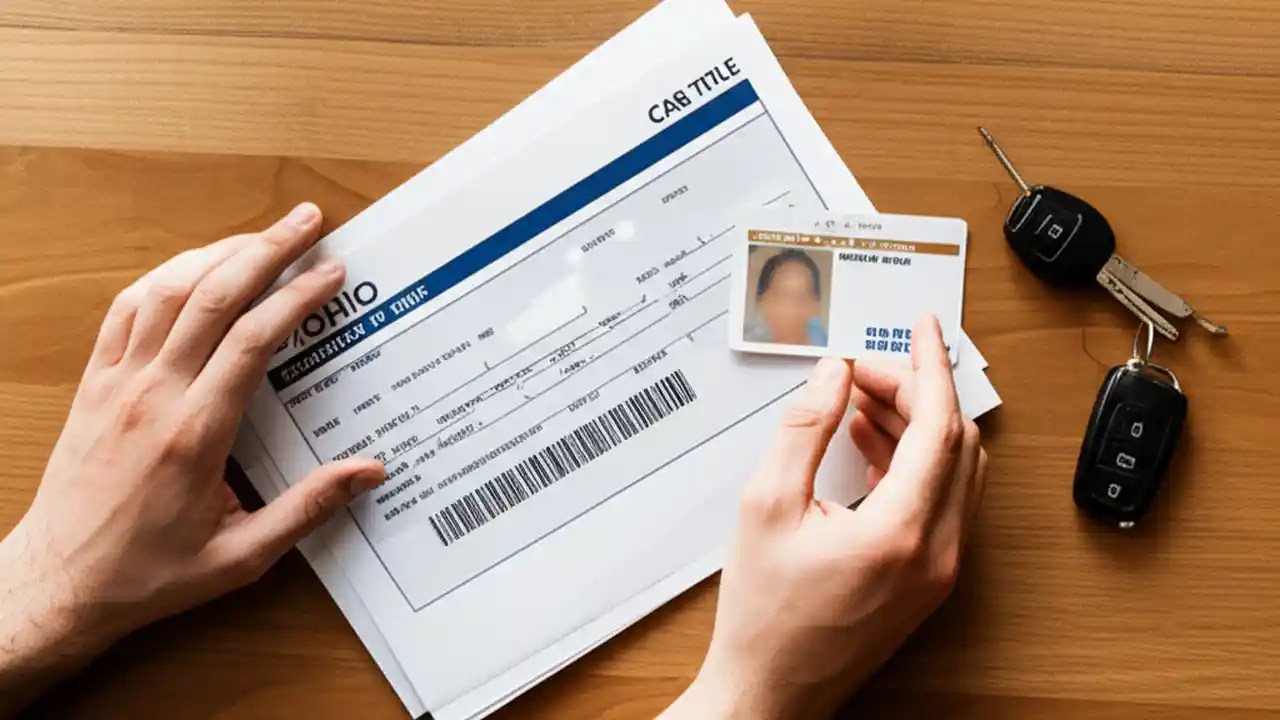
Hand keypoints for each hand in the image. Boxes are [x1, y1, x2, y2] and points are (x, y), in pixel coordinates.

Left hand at [0, 204, 384, 713]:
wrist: (60, 584)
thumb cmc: (149, 573)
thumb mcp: (241, 557)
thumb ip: (308, 509)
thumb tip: (369, 471)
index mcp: (193, 435)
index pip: (251, 341)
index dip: (295, 298)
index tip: (330, 274)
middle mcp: (151, 396)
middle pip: (211, 297)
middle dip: (265, 250)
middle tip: (307, 221)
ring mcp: (116, 384)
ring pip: (166, 292)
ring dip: (216, 253)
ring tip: (260, 236)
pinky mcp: (94, 384)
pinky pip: (126, 310)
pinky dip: (163, 277)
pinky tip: (193, 266)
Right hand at [664, 315, 985, 718]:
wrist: (771, 690)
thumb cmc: (764, 617)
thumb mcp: (765, 505)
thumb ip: (802, 429)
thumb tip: (832, 375)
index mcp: (900, 532)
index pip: (939, 424)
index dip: (931, 365)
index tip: (925, 328)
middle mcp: (935, 552)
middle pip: (955, 442)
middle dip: (917, 392)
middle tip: (867, 370)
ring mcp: (937, 570)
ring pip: (955, 471)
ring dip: (918, 426)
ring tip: (862, 401)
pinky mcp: (928, 581)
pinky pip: (941, 503)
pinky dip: (914, 463)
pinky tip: (870, 444)